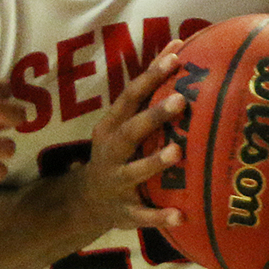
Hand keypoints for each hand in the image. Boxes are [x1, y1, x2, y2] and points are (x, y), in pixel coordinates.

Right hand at [69, 46, 185, 232]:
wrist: (86, 202)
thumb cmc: (118, 152)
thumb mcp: (123, 125)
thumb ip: (148, 99)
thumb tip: (182, 52)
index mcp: (112, 127)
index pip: (130, 96)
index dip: (152, 75)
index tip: (176, 56)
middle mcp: (111, 152)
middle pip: (131, 131)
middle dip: (154, 115)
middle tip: (181, 100)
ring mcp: (116, 182)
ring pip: (134, 171)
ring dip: (154, 161)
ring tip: (178, 152)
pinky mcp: (124, 211)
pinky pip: (142, 215)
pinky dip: (160, 216)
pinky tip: (181, 215)